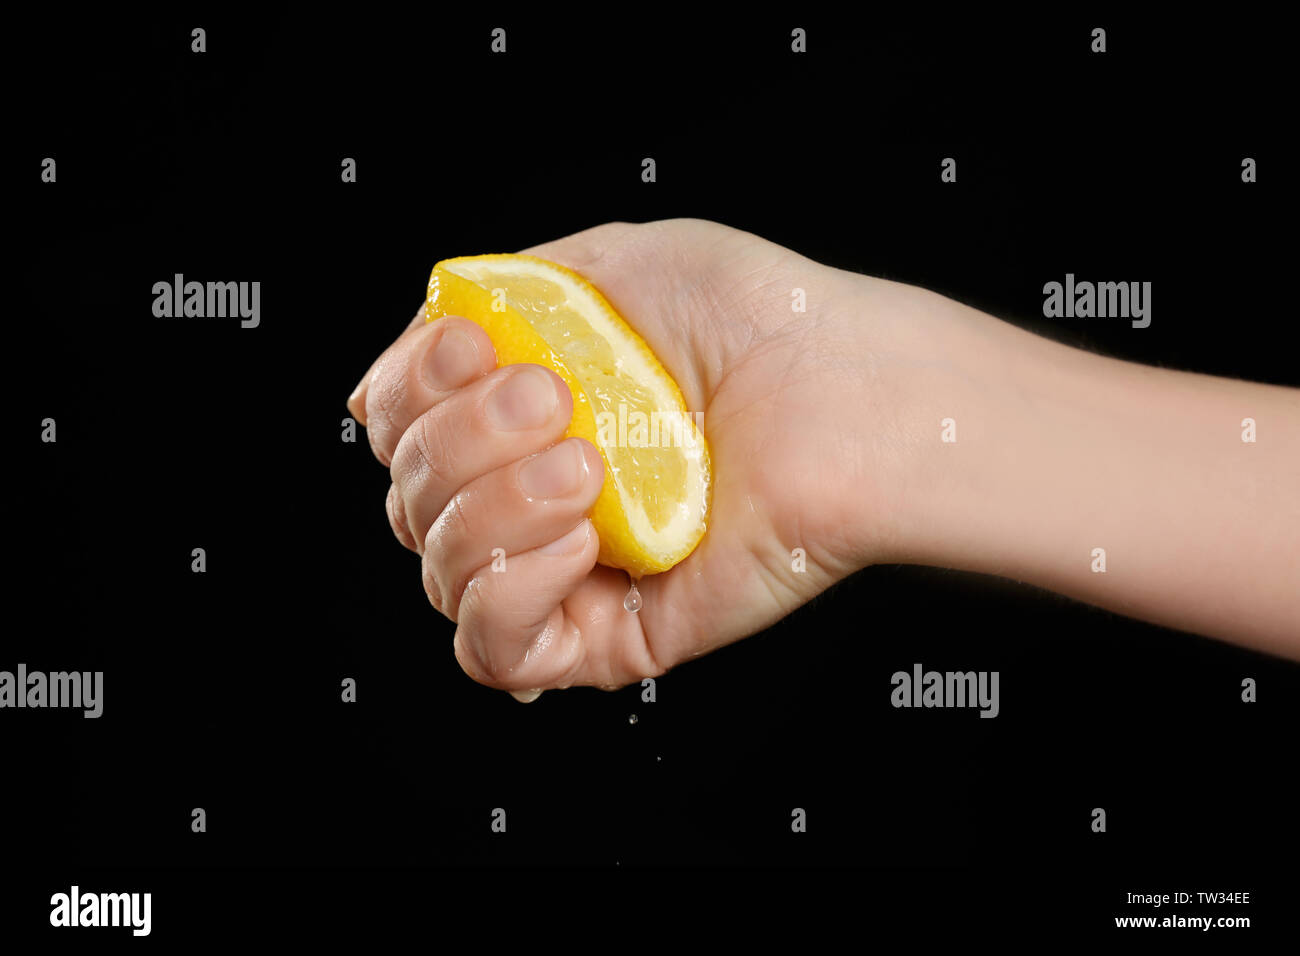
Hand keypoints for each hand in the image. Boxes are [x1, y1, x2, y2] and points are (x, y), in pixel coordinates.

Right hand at [346, 219, 906, 693]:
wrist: (845, 389)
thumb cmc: (751, 318)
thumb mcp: (601, 267)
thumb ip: (485, 304)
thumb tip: (379, 384)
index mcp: (523, 417)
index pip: (400, 430)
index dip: (412, 392)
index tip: (473, 345)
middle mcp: (535, 496)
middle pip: (410, 500)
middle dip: (462, 440)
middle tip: (559, 397)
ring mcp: (569, 569)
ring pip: (442, 572)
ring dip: (493, 506)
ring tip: (589, 463)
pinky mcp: (608, 635)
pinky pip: (494, 647)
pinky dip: (510, 587)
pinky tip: (578, 536)